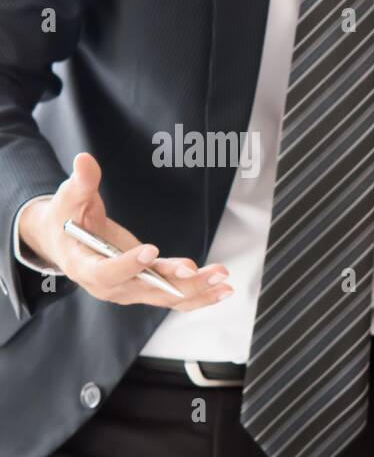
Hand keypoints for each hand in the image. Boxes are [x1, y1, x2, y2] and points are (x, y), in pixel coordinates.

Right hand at [17, 153, 231, 309]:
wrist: (66, 241)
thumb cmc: (67, 219)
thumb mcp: (70, 198)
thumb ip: (81, 183)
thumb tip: (84, 160)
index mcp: (84, 267)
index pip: (106, 272)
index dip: (128, 264)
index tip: (150, 250)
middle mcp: (110, 286)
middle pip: (146, 289)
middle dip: (175, 282)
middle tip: (197, 269)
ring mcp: (131, 290)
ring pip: (167, 296)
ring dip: (196, 289)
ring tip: (222, 279)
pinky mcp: (148, 287)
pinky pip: (176, 297)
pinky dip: (201, 295)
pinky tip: (223, 290)